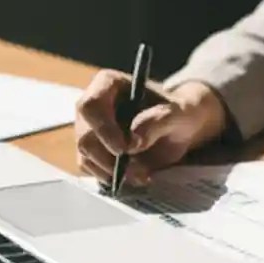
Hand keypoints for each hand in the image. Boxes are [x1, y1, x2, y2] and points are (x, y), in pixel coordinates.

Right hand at [74, 74, 226, 184]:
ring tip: (142, 175)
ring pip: (86, 157)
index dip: (103, 129)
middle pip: (85, 137)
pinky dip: (111, 178)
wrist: (178, 130)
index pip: (91, 105)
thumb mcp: (177, 114)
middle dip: (110, 159)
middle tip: (138, 171)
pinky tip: (133, 176)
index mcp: (108, 84)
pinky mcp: (91, 152)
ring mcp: (88, 130)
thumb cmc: (177, 113)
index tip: (124, 149)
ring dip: (112, 172)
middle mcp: (92, 107)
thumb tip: (134, 141)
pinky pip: (91, 170)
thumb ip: (157, 121)